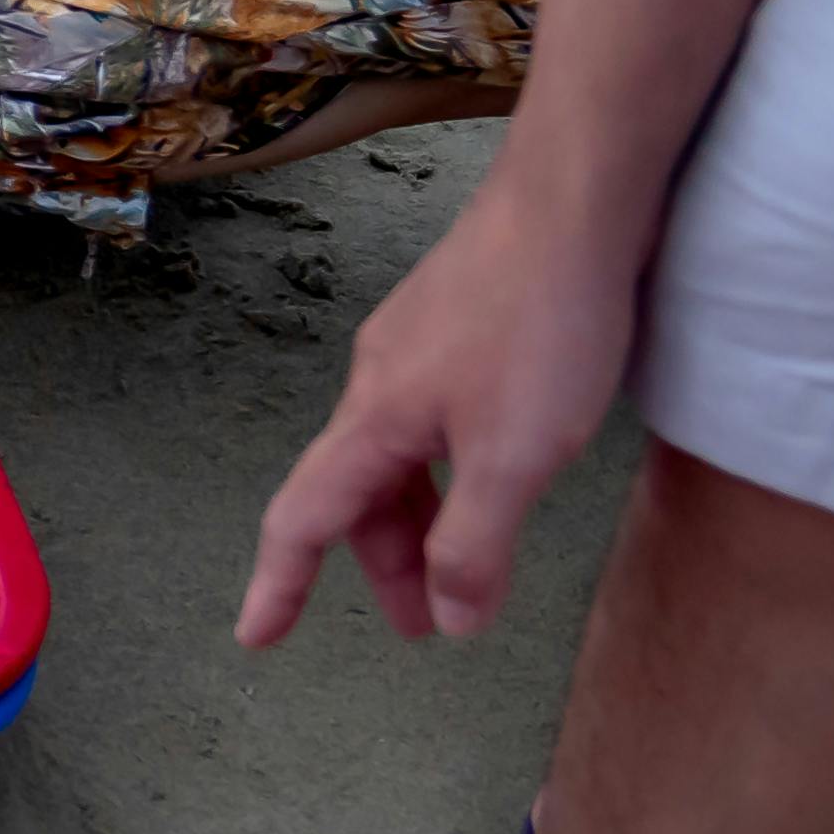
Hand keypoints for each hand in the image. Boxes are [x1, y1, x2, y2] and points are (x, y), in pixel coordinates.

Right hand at [236, 163, 652, 647]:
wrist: (576, 194)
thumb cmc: (541, 321)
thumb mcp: (515, 455)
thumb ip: (475, 543)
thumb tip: (450, 618)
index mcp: (375, 421)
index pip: (305, 518)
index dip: (279, 586)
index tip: (256, 638)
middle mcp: (380, 381)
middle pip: (359, 491)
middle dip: (386, 564)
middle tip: (428, 625)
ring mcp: (417, 344)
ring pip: (402, 452)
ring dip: (424, 516)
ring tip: (470, 561)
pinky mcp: (460, 318)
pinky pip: (434, 415)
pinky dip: (450, 465)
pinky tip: (499, 460)